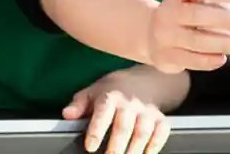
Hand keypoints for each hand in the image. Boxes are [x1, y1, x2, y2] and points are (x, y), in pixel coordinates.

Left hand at [63, 66, 186, 153]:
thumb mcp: (92, 93)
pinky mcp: (160, 119)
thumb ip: (79, 105)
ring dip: (134, 150)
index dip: (97, 130)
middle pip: (124, 126)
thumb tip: (67, 114)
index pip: (103, 112)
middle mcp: (130, 103)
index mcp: (111, 96)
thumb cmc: (113, 91)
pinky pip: (161, 132)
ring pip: (143, 132)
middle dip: (116, 146)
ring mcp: (147, 111)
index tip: (90, 146)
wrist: (143, 82)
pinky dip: (155, 145)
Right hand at [146, 0, 229, 73]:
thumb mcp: (189, 1)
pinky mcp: (166, 57)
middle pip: (196, 15)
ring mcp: (165, 36)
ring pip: (196, 41)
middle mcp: (168, 13)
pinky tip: (223, 58)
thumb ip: (210, 3)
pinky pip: (190, 60)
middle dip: (225, 20)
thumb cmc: (181, 16)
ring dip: (224, 43)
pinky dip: (208, 60)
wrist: (149, 34)